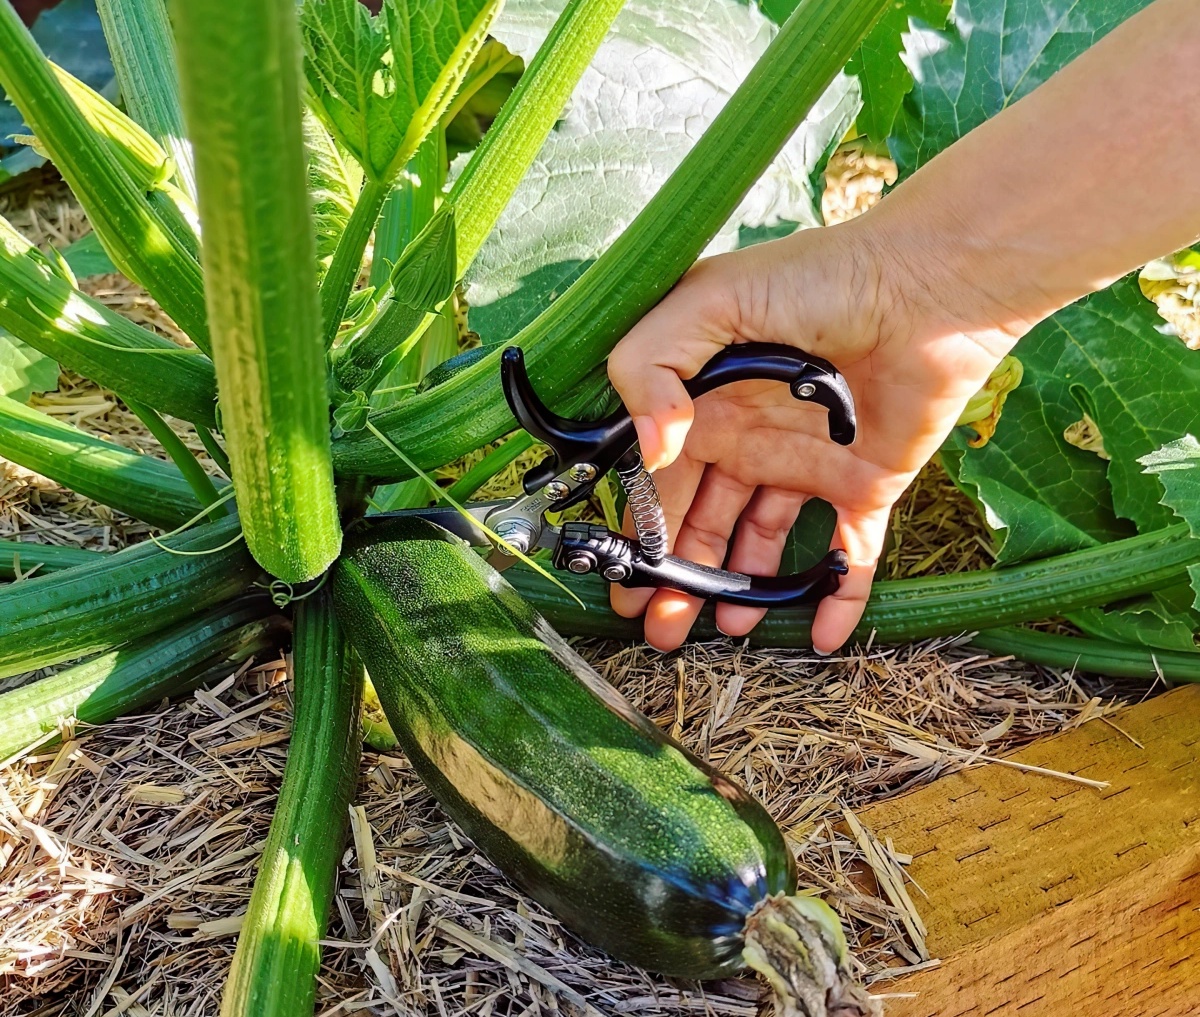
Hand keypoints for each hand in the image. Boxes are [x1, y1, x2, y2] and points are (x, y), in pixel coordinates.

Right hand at [606, 214, 1020, 652]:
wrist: (925, 286)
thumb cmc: (816, 281)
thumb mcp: (708, 303)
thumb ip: (652, 368)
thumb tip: (652, 450)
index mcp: (705, 402)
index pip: (658, 480)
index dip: (638, 529)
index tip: (619, 579)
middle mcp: (749, 439)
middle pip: (701, 524)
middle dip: (675, 577)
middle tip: (656, 629)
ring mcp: (806, 465)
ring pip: (760, 545)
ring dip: (738, 590)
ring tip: (720, 631)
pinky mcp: (863, 484)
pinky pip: (847, 554)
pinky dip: (836, 597)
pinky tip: (820, 636)